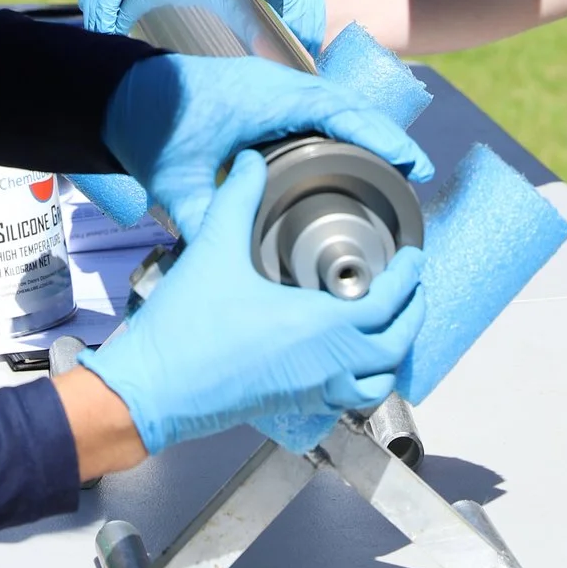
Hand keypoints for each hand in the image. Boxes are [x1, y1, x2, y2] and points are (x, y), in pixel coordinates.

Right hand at [79, 149, 427, 454]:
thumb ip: (238, 199)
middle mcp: (326, 364)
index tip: (414, 258)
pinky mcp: (294, 407)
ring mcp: (313, 391)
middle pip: (396, 344)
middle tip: (412, 287)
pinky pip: (349, 399)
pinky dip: (364, 380)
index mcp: (319, 325)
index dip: (408, 277)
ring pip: (379, 380)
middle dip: (412, 313)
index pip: (388, 301)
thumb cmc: (184, 329)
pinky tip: (348, 360)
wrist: (153, 389)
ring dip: (393, 352)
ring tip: (389, 325)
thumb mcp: (213, 250)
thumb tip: (250, 160)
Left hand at [103, 53, 431, 237]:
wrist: (122, 96)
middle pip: (346, 106)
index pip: (335, 111)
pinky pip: (315, 107)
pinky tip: (355, 155)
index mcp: (262, 98)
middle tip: (417, 174)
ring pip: (333, 104)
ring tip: (397, 168)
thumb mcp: (177, 183)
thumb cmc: (150, 128)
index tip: (410, 161)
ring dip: (366, 131)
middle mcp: (274, 84)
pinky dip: (342, 128)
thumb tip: (232, 265)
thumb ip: (207, 220)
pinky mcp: (265, 96)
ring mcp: (271, 87)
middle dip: (385, 137)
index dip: (378, 135)